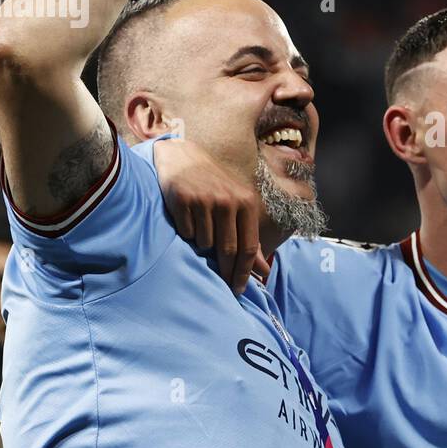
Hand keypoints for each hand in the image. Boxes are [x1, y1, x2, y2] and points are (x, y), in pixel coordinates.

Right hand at [153, 138, 269, 293]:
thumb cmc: (214, 186)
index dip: (245, 272)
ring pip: (205, 244)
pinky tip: (187, 219)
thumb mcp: (237, 208)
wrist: (183, 157)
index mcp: (246, 202)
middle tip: (224, 286)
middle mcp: (228, 201)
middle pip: (229, 250)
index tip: (240, 289)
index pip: (249, 246)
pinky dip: (187, 233)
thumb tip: (264, 271)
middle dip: (227, 272)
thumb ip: (250, 239)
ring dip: (202, 246)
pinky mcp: (182, 200)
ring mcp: (205, 200)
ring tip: (200, 229)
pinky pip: (186, 233)